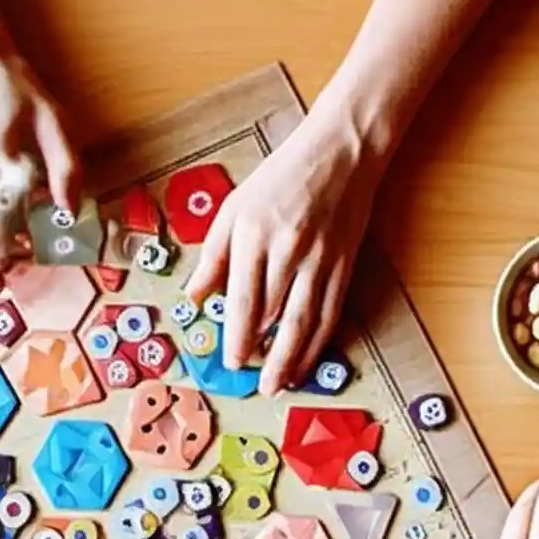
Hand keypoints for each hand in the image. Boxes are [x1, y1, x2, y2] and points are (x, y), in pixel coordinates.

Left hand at [184, 108, 383, 394]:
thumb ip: (213, 255)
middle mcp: (288, 251)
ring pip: (305, 322)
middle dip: (262, 353)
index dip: (237, 335)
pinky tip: (307, 362)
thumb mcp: (234, 207)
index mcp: (253, 236)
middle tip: (253, 382)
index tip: (232, 361)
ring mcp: (320, 260)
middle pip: (273, 315)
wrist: (341, 153)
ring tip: (278, 385)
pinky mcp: (344, 265)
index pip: (243, 298)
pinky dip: (319, 343)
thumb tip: (194, 296)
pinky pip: (330, 313)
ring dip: (291, 359)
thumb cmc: (279, 178)